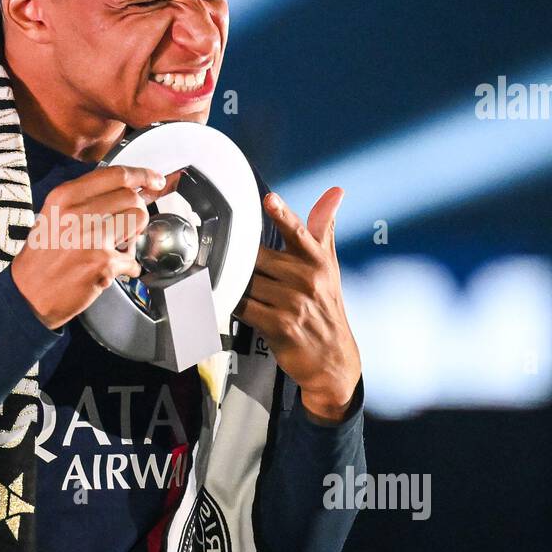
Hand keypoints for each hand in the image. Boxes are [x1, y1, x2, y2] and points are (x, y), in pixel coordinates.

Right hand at [11, 165, 170, 328]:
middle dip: (136, 213)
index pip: (116, 175)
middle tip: (125, 228)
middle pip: (132, 198)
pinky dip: (126, 269)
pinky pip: (132, 260)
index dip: (142, 175)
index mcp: (65, 196)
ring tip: (118, 248)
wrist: (28, 295)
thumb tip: (129, 190)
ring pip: (138, 221)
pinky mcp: (102, 262)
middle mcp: (77, 212)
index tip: (154, 179)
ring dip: (134, 236)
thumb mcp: (54, 215)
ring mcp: (91, 236)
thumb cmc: (42, 257)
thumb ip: (86, 199)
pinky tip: (108, 272)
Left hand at [236, 187, 361, 422]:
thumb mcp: (329, 266)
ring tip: (219, 277)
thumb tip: (336, 192)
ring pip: (247, 282)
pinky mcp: (279, 326)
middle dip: (237, 257)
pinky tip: (223, 299)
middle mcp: (307, 280)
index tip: (269, 199)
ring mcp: (294, 304)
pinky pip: (243, 307)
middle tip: (216, 250)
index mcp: (318, 262)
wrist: (332, 358)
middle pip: (258, 258)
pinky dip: (230, 302)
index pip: (298, 233)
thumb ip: (324, 228)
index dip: (283, 215)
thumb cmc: (326, 307)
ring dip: (230, 281)